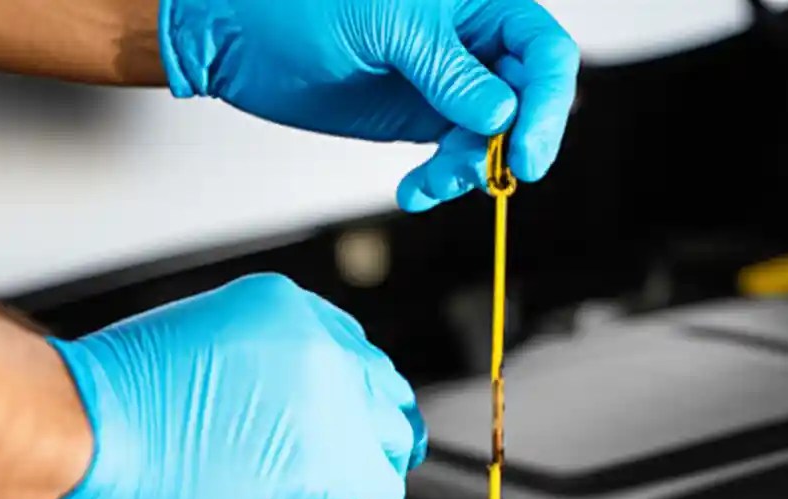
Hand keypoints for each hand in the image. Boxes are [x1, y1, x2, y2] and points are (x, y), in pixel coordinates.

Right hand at [2, 274, 426, 498]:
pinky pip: (384, 493)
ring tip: (367, 492)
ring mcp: (335, 401)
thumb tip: (267, 400)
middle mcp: (321, 344)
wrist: (92, 428)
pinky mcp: (336, 461)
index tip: (346, 407)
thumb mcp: (198, 339)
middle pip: (380, 386)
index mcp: (286, 307)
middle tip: (373, 450)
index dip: (350, 383)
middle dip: (376, 420)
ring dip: (382, 465)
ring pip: (393, 437)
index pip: (347, 344)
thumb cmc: (113, 396)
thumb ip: (253, 360)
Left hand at [159, 0, 579, 210]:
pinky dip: (442, 180)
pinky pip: (453, 155)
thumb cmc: (302, 3)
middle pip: (529, 97)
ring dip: (471, 168)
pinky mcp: (419, 116)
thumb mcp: (386, 26)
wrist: (238, 34)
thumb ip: (449, 71)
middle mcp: (470, 41)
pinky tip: (416, 190)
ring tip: (432, 182)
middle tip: (489, 175)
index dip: (549, 101)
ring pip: (494, 137)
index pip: (542, 49)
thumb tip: (503, 116)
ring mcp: (447, 82)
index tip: (527, 151)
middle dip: (513, 142)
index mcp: (475, 1)